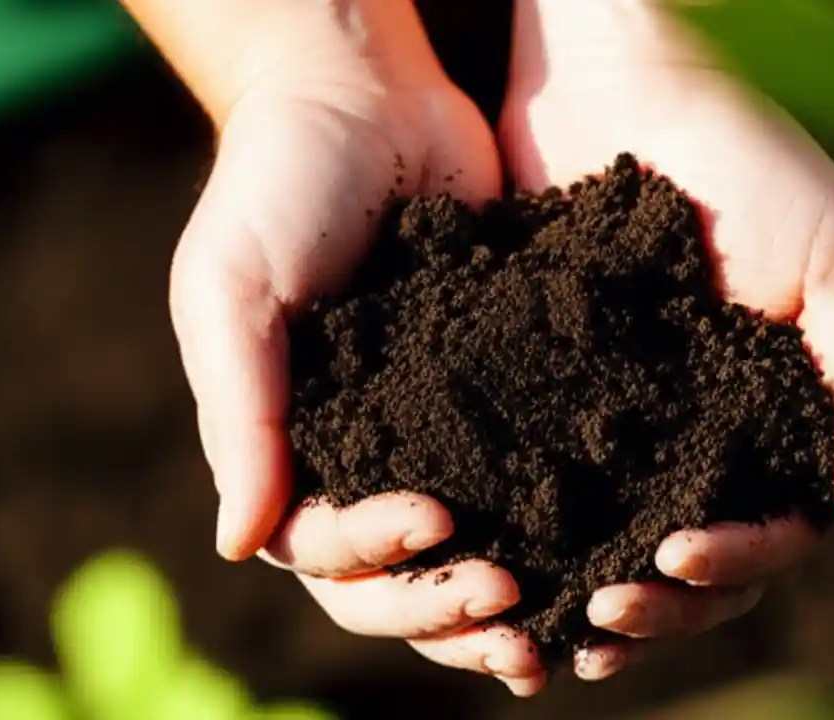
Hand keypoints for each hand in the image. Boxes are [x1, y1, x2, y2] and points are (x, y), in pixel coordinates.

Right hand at [156, 0, 543, 694]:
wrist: (369, 101)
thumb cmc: (280, 188)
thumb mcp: (235, 290)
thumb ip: (240, 413)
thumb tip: (236, 545)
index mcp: (287, 448)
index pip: (322, 550)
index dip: (378, 560)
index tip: (438, 523)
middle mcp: (358, 460)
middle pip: (390, 584)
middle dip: (444, 606)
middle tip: (512, 600)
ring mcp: (431, 440)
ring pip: (458, 559)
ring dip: (500, 605)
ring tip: (555, 625)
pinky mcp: (499, 402)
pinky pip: (520, 485)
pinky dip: (551, 534)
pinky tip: (598, 555)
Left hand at [499, 0, 833, 679]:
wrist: (620, 81)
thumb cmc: (747, 158)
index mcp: (780, 413)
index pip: (773, 525)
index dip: (737, 558)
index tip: (680, 555)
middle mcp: (706, 430)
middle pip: (696, 553)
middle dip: (663, 597)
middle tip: (609, 611)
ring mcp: (629, 418)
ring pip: (621, 539)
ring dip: (598, 591)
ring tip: (559, 627)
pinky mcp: (553, 394)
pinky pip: (548, 487)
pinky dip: (536, 541)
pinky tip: (508, 575)